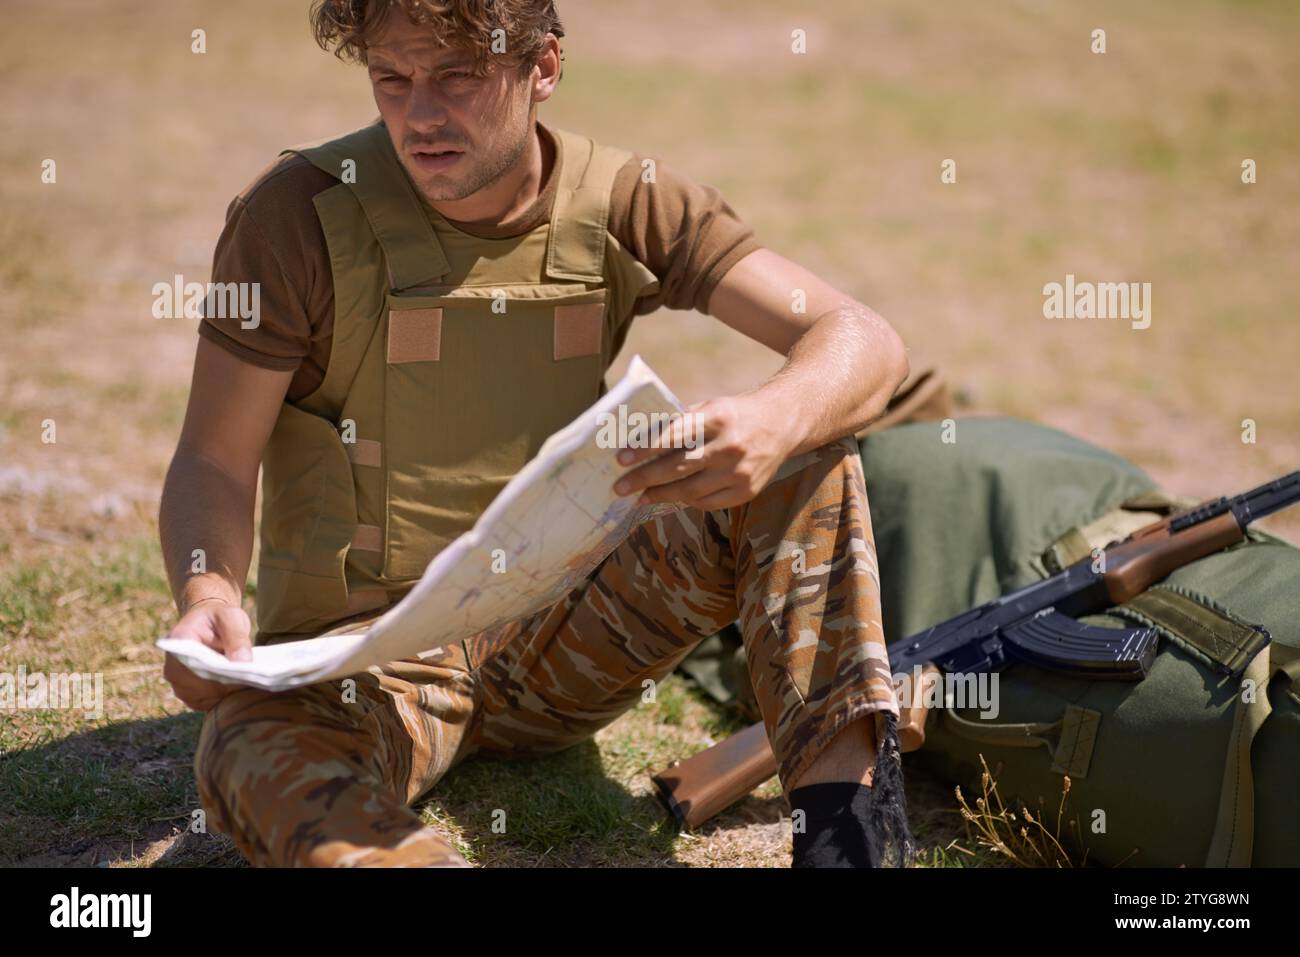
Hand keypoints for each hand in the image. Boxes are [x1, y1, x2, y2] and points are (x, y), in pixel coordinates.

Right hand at [162, 598, 252, 711]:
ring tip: (251, 683)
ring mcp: (179, 685)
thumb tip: (244, 662)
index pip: (197, 665)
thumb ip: (237, 637)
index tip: (244, 674)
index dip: (222, 673)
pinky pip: (209, 704)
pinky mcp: (190, 695)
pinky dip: (226, 699)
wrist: (208, 624)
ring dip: (229, 694)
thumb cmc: (219, 617)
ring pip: (207, 699)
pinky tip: (243, 689)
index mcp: (178, 643)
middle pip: (203, 686)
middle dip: (229, 685)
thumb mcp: (231, 617)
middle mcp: (172, 668)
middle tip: (256, 681)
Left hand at [612, 392, 795, 509]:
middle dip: (644, 478)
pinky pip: (708, 503)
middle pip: (678, 467)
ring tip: (640, 496)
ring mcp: (740, 472)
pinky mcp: (748, 491)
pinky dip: (686, 501)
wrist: (784, 423)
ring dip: (660, 495)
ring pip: (691, 491)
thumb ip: (681, 423)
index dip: (645, 448)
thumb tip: (639, 441)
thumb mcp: (711, 407)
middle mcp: (730, 446)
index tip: (621, 459)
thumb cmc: (736, 413)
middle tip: (620, 486)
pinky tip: (671, 498)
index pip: (673, 435)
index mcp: (718, 417)